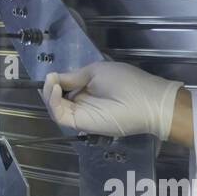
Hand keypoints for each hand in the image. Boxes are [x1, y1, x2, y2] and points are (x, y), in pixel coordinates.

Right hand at [42, 62, 181, 139]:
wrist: (147, 102)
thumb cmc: (126, 82)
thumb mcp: (96, 72)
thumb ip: (75, 77)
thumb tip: (55, 78)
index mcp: (88, 88)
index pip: (65, 87)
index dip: (55, 81)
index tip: (51, 75)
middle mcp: (82, 102)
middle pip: (58, 98)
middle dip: (49, 88)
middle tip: (49, 80)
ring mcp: (81, 114)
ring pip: (56, 107)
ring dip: (49, 95)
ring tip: (51, 83)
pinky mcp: (81, 123)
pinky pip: (61, 115)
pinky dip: (53, 102)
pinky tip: (56, 90)